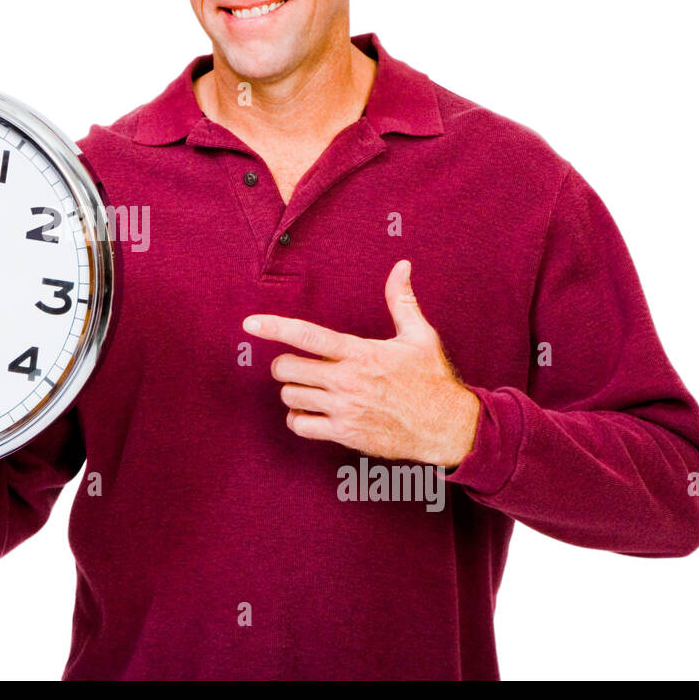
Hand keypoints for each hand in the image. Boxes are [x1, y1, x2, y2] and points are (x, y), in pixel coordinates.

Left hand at [241, 259, 479, 468]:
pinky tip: (311, 413)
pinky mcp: (344, 434)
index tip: (251, 324)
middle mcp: (347, 380)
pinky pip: (300, 425)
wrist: (447, 427)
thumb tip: (402, 266)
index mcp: (360, 352)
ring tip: (308, 389)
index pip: (307, 337)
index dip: (275, 328)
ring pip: (289, 397)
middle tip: (298, 366)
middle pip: (287, 369)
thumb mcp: (420, 336)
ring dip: (292, 392)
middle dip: (285, 365)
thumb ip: (402, 301)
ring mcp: (343, 409)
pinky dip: (299, 419)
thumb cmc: (432, 380)